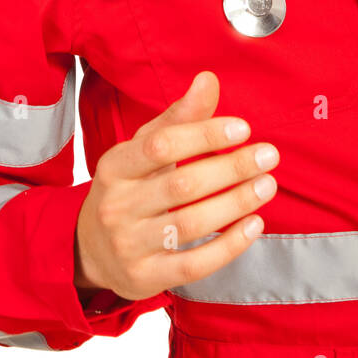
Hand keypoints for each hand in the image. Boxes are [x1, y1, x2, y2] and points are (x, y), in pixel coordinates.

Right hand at [74, 71, 277, 300]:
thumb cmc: (129, 188)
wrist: (90, 250)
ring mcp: (129, 245)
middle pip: (182, 184)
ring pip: (191, 224)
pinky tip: (254, 225)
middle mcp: (117, 205)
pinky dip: (229, 245)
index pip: (161, 145)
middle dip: (231, 168)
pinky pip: (194, 264)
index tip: (243, 128)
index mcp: (115, 166)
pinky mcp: (145, 277)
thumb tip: (209, 79)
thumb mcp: (144, 150)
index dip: (204, 135)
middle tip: (268, 156)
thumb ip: (179, 118)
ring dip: (236, 203)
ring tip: (267, 185)